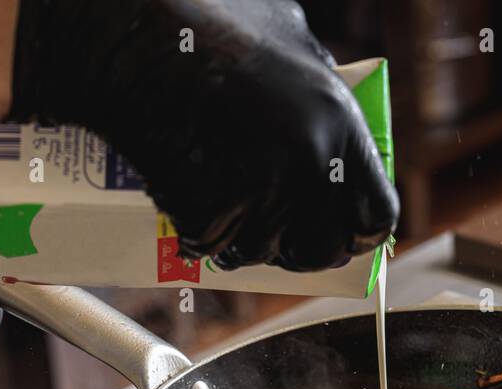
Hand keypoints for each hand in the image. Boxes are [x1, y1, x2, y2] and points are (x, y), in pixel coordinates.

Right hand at [6, 0, 398, 271]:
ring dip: (241, 243)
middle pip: (322, 248)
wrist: (126, 31)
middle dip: (300, 252)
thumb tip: (332, 90)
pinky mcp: (210, 210)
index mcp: (338, 120)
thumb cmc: (199, 15)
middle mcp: (309, 160)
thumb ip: (316, 72)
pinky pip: (211, 246)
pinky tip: (185, 204)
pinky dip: (197, 235)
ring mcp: (260, 189)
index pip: (375, 212)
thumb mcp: (283, 28)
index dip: (357, 235)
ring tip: (222, 212)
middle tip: (279, 241)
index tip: (340, 239)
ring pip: (261, 251)